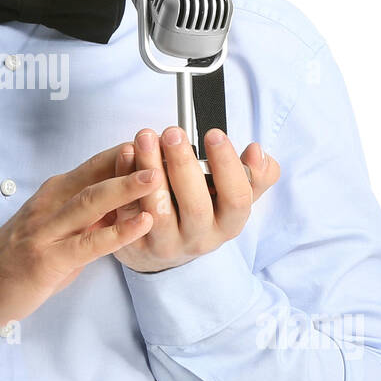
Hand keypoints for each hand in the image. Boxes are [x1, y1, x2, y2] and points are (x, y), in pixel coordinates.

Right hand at [0, 142, 157, 332]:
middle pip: (94, 177)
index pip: (93, 166)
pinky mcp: (48, 259)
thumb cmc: (20, 259)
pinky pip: (88, 243)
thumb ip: (88, 216)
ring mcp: (46, 231)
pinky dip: (117, 232)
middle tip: (160, 148)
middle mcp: (49, 205)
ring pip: (91, 202)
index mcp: (52, 194)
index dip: (125, 153)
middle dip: (129, 162)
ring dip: (125, 188)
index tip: (155, 143)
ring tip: (155, 177)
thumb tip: (127, 203)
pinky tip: (140, 223)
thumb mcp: (56, 229)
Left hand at [106, 127, 279, 273]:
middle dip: (183, 165)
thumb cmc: (203, 210)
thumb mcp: (232, 196)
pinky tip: (125, 153)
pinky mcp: (134, 243)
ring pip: (157, 211)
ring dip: (150, 169)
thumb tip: (256, 152)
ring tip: (145, 138)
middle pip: (195, 206)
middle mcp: (199, 238)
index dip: (226, 166)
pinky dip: (123, 180)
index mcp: (228, 224)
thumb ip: (253, 174)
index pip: (236, 199)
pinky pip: (127, 212)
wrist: (165, 247)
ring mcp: (165, 244)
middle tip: (173, 133)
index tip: (213, 134)